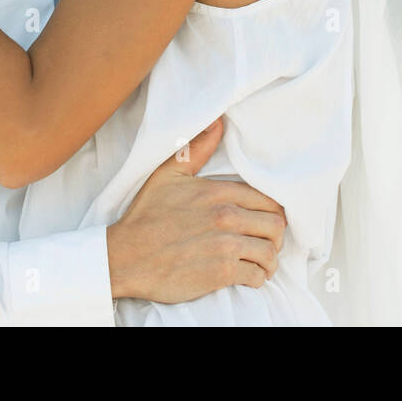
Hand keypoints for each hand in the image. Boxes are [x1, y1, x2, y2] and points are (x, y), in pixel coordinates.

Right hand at [106, 118, 288, 303]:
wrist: (126, 256)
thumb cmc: (146, 216)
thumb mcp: (167, 175)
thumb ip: (197, 149)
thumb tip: (217, 122)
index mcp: (218, 192)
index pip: (268, 201)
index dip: (273, 212)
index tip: (266, 222)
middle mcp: (226, 216)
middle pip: (275, 226)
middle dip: (276, 237)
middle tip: (267, 243)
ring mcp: (225, 245)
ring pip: (269, 253)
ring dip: (269, 260)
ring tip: (262, 264)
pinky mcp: (220, 273)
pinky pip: (256, 276)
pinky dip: (257, 278)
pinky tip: (250, 277)